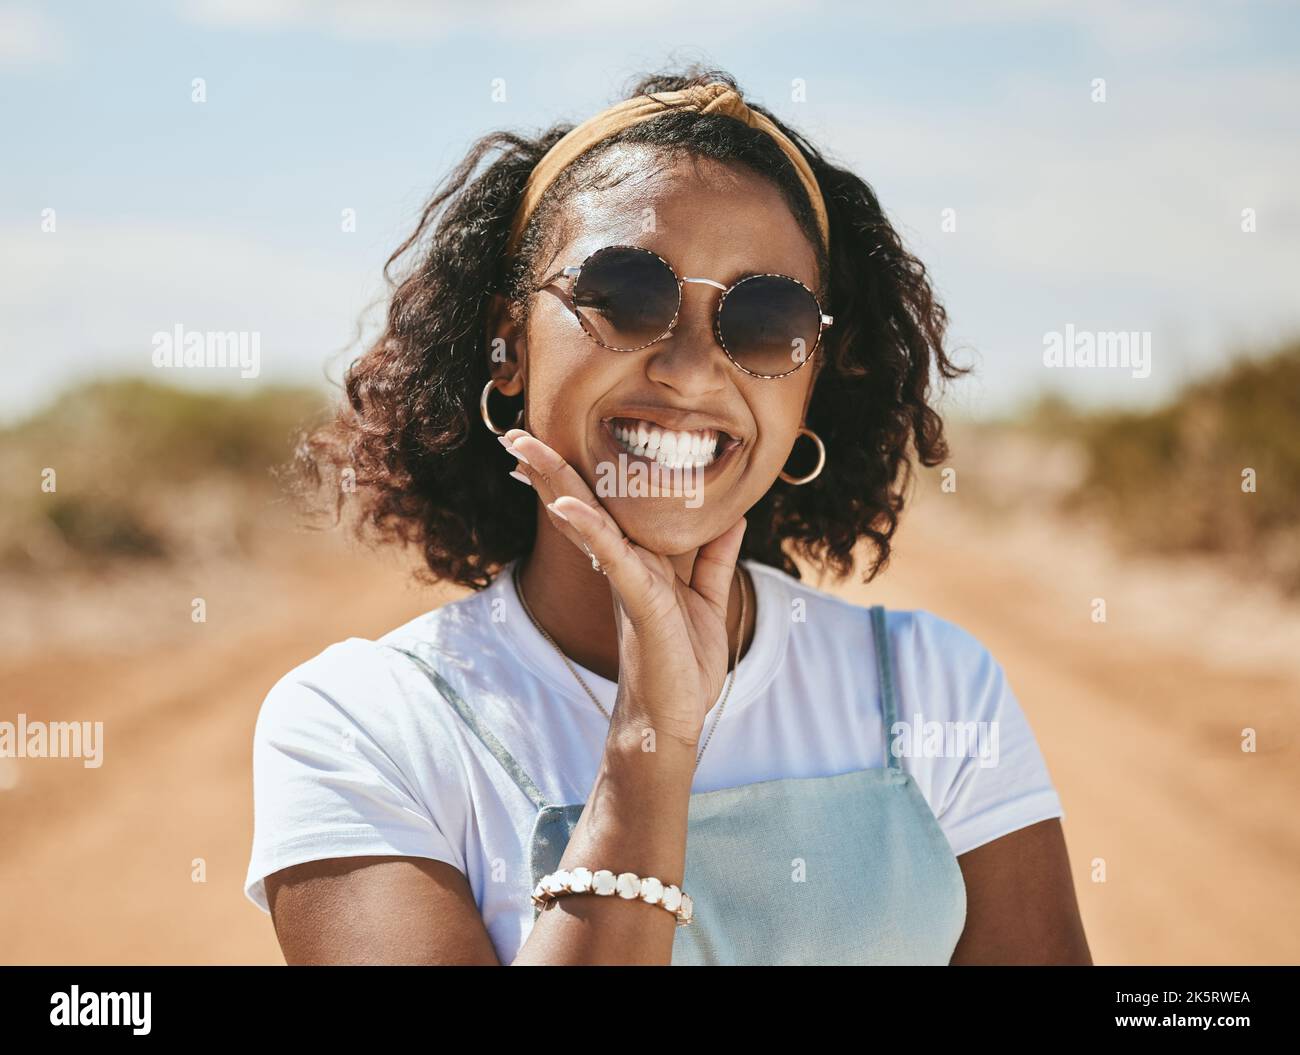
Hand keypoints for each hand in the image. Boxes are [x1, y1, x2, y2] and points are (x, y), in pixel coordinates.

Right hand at [501, 427, 746, 747]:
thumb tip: (733, 515)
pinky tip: (569, 505)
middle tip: (514, 433)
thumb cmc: (684, 663)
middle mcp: (625, 563)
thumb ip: (715, 556)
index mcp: (639, 559)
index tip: (552, 437)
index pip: (607, 505)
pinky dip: (590, 527)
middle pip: (582, 503)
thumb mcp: (708, 599)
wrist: (673, 719)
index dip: (581, 471)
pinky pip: (612, 556)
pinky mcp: (638, 599)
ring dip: (554, 480)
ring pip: (585, 519)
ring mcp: (627, 579)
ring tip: (522, 447)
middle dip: (550, 467)